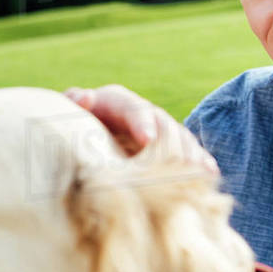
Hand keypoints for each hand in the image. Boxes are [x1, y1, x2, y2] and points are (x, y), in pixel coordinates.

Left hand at [64, 84, 216, 170]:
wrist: (74, 142)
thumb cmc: (65, 129)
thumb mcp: (63, 115)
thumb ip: (71, 104)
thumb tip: (85, 97)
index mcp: (115, 102)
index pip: (132, 108)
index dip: (141, 122)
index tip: (147, 139)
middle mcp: (139, 113)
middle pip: (162, 123)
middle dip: (174, 143)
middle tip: (184, 164)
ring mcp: (154, 131)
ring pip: (178, 138)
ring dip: (191, 154)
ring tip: (201, 172)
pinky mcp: (162, 149)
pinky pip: (184, 153)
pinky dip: (197, 162)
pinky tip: (209, 175)